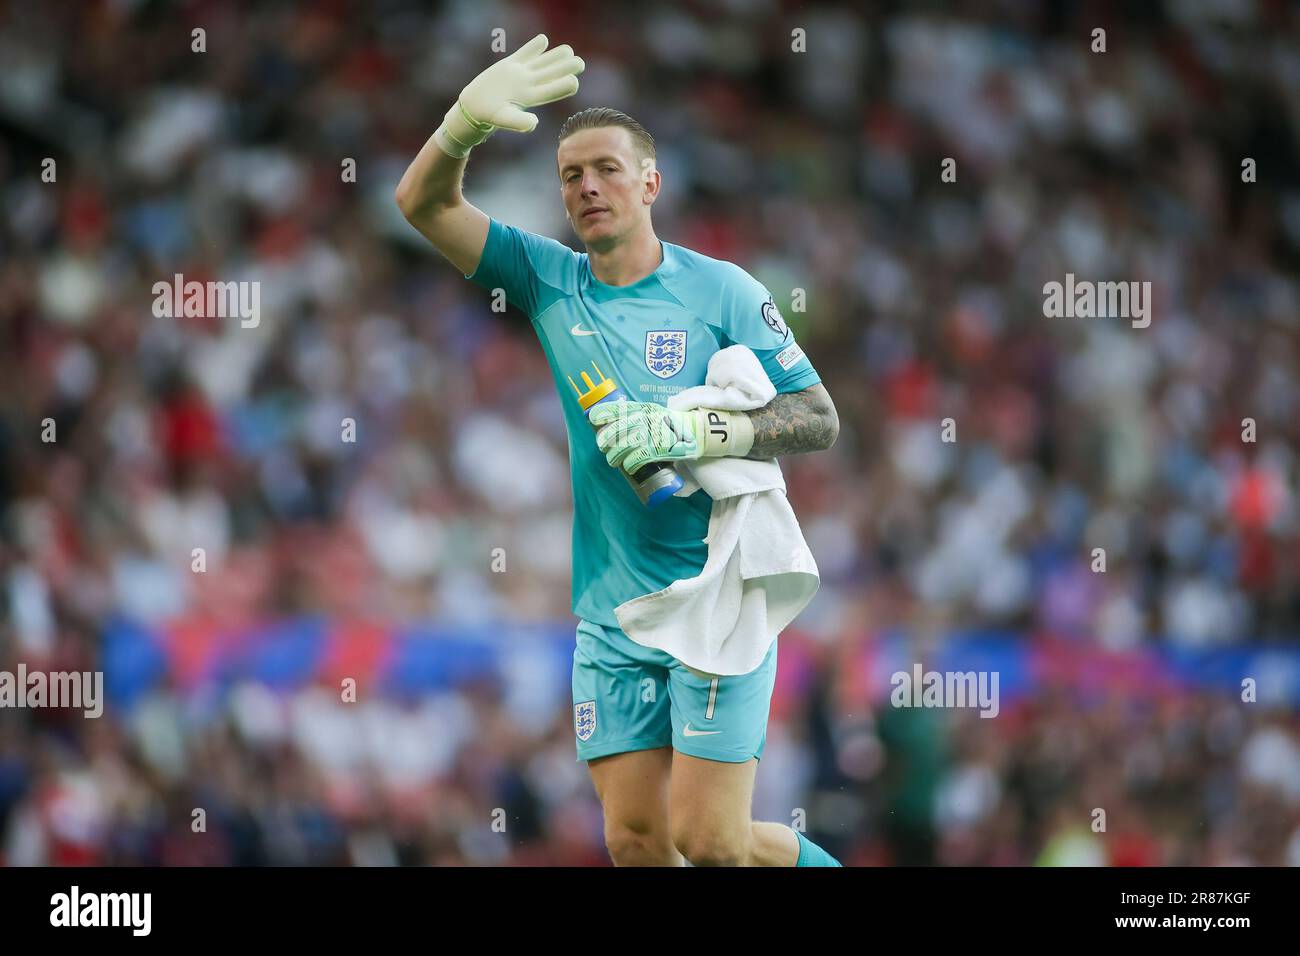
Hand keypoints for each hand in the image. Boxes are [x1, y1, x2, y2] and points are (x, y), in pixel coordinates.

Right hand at [434, 34, 584, 156]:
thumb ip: (520, 122)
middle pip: (552, 73)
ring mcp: (520, 73)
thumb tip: (535, 123)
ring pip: (541, 62)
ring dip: (555, 56)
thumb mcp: (504, 119)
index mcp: (532, 97)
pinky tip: (543, 40)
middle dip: (566, 68)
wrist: (475, 107)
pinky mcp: (510, 65)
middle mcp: (529, 84)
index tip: (574, 80)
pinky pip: (524, 53)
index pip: (553, 89)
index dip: (564, 85)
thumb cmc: (490, 116)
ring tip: (568, 51)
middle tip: (580, 63)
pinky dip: (533, 47)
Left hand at [591, 401, 704, 473]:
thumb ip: (636, 413)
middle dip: (604, 441)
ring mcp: (650, 435)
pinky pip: (634, 460)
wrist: (693, 433)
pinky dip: (628, 465)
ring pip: (620, 448)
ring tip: (613, 460)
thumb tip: (612, 421)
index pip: (614, 409)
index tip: (594, 420)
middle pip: (613, 432)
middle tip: (603, 447)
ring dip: (613, 456)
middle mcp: (644, 420)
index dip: (600, 415)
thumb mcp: (652, 411)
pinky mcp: (656, 450)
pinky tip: (628, 467)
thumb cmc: (669, 424)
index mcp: (641, 408)